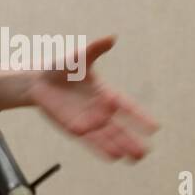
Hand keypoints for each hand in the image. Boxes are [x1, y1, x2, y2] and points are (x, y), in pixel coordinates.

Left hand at [25, 35, 158, 161]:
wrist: (38, 81)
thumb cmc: (62, 67)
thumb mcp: (79, 58)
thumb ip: (96, 49)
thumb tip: (112, 37)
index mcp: (106, 94)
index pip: (127, 107)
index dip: (140, 117)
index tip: (155, 127)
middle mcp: (101, 111)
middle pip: (121, 128)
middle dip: (133, 139)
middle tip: (147, 151)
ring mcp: (89, 121)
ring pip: (109, 137)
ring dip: (120, 146)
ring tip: (134, 157)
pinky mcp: (75, 129)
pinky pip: (91, 141)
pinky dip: (101, 148)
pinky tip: (113, 157)